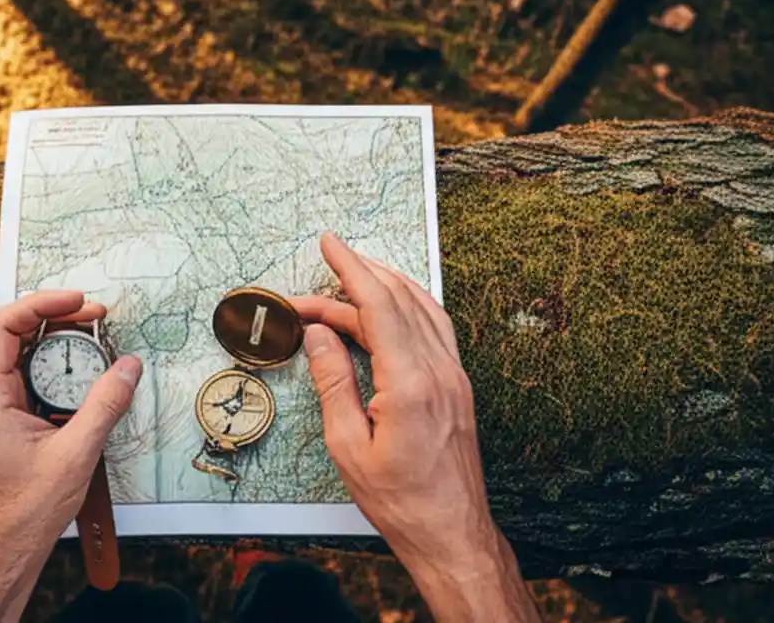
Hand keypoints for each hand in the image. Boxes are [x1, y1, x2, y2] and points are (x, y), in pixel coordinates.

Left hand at [0, 290, 140, 622]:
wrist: (7, 544)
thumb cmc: (27, 507)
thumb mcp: (76, 453)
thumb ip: (104, 405)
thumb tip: (129, 366)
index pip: (3, 325)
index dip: (40, 304)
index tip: (78, 300)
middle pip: (17, 332)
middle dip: (58, 317)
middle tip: (98, 315)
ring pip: (27, 353)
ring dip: (62, 341)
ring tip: (98, 337)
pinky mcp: (13, 417)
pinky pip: (35, 376)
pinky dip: (62, 367)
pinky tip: (90, 372)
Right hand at [292, 233, 537, 621]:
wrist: (452, 532)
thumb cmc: (400, 501)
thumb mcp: (348, 446)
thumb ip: (333, 382)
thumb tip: (319, 335)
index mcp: (410, 383)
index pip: (378, 305)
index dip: (350, 268)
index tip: (330, 242)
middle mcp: (439, 371)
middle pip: (397, 301)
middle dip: (355, 279)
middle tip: (315, 278)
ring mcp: (454, 376)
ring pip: (421, 309)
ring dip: (384, 286)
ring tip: (349, 279)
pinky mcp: (458, 386)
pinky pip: (435, 328)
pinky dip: (408, 306)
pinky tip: (390, 308)